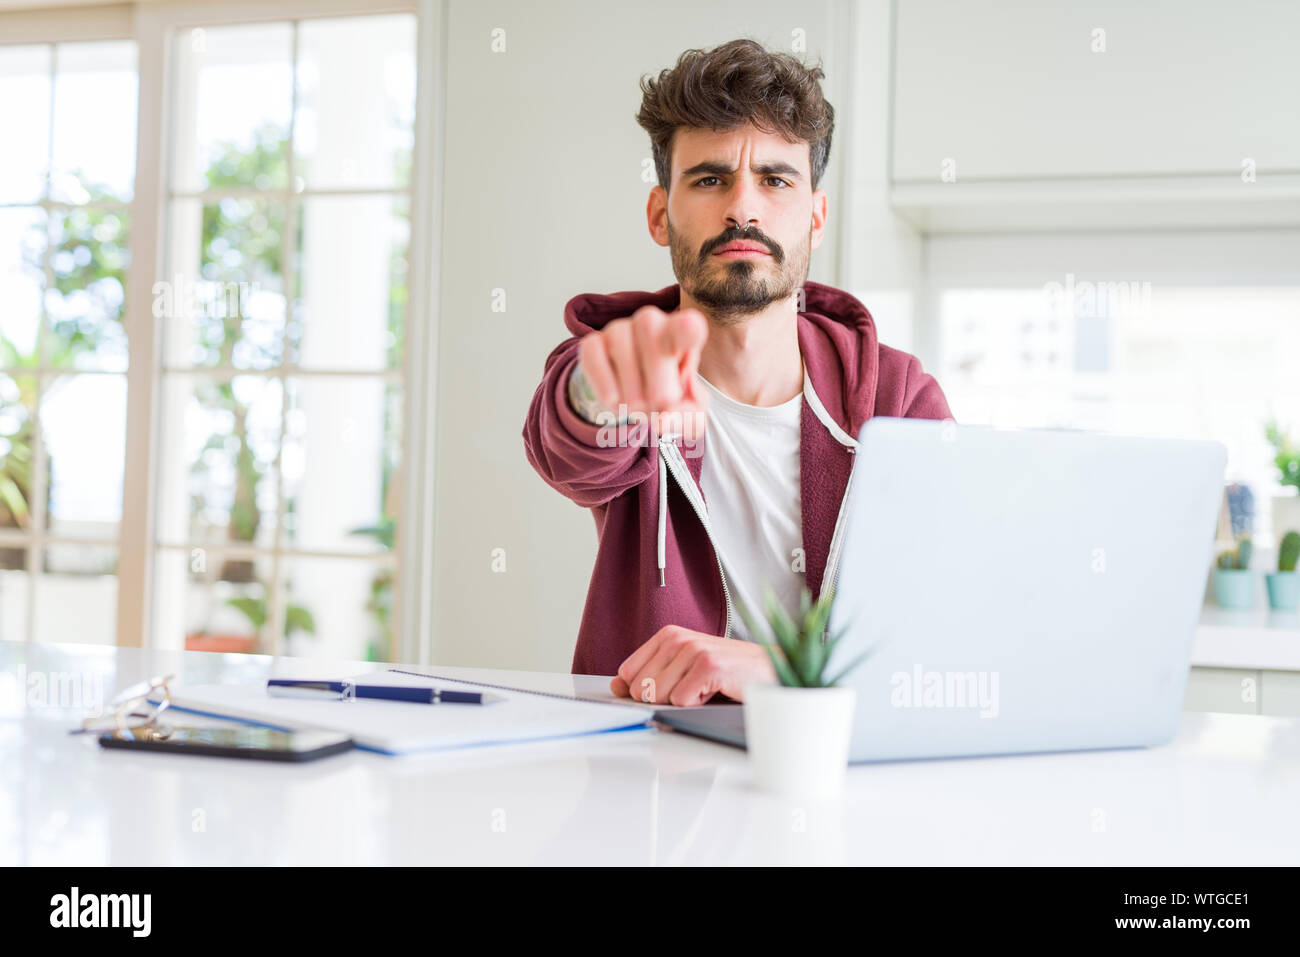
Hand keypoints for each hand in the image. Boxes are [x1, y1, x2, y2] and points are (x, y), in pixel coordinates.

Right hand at [575, 306, 709, 439]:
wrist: (632, 399)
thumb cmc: (666, 398)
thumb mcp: (686, 414)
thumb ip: (687, 417)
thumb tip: (664, 418)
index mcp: (683, 335)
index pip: (687, 327)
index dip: (687, 328)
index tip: (691, 328)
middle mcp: (650, 323)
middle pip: (652, 334)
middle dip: (657, 381)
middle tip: (658, 405)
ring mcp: (619, 330)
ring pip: (621, 347)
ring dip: (631, 389)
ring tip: (636, 407)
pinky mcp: (592, 343)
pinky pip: (594, 357)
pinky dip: (604, 384)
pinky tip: (614, 399)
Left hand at [610, 625, 776, 704]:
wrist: (770, 674)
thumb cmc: (729, 675)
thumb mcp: (683, 673)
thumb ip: (647, 676)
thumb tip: (616, 686)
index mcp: (668, 636)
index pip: (627, 674)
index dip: (643, 691)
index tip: (671, 688)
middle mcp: (678, 638)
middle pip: (641, 689)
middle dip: (665, 700)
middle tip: (694, 690)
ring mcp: (693, 650)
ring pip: (659, 696)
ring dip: (684, 703)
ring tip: (707, 690)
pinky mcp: (708, 666)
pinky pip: (681, 701)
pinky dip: (698, 705)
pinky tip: (716, 691)